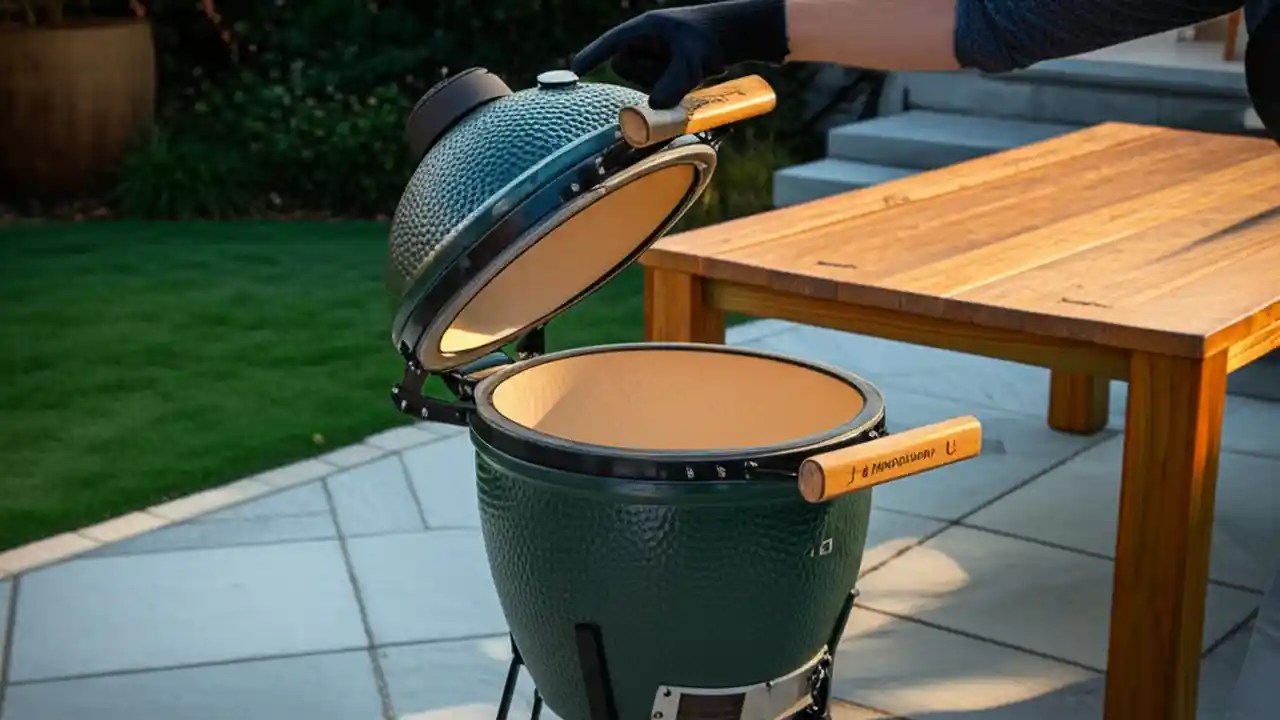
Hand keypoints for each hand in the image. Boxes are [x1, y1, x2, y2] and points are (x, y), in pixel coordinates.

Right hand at [570, 0, 788, 108]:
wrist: (733, 37)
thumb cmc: (711, 39)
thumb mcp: (692, 62)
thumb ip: (673, 84)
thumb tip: (652, 108)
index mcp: (644, 28)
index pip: (610, 44)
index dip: (591, 57)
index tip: (575, 70)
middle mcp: (643, 42)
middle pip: (623, 68)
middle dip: (643, 75)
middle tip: (675, 67)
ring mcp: (651, 57)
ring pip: (638, 81)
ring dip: (658, 82)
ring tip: (686, 69)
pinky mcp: (660, 70)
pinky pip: (651, 87)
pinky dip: (665, 89)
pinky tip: (686, 76)